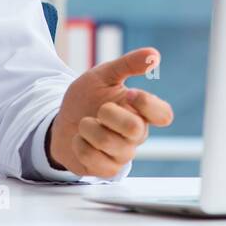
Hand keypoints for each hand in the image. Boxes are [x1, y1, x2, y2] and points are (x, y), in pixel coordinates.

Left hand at [47, 48, 173, 177]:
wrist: (61, 123)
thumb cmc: (86, 99)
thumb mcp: (103, 75)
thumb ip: (128, 64)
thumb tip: (154, 55)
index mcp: (141, 111)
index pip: (164, 115)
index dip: (148, 104)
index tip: (129, 94)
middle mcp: (136, 135)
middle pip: (135, 130)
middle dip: (109, 115)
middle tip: (99, 110)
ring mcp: (123, 154)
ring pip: (110, 143)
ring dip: (88, 128)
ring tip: (85, 124)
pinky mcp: (107, 170)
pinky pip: (94, 160)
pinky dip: (80, 145)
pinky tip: (80, 141)